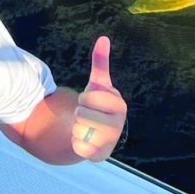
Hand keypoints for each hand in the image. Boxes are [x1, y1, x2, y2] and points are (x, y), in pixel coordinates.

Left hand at [72, 36, 126, 161]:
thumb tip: (103, 38)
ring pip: (78, 130)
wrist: (96, 133)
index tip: (90, 101)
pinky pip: (78, 146)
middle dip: (79, 113)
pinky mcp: (99, 156)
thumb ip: (100, 62)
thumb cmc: (97, 105)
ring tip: (85, 128)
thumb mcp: (98, 84)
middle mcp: (119, 124)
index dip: (84, 98)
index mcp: (119, 105)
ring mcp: (110, 141)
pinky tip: (84, 141)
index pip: (89, 98)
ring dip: (76, 127)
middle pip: (82, 114)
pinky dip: (75, 143)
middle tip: (87, 115)